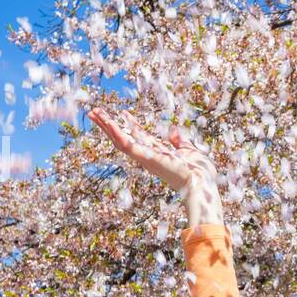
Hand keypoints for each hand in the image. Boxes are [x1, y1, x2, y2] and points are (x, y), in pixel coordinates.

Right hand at [88, 107, 215, 192]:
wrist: (202, 184)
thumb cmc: (199, 172)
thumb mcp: (189, 151)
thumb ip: (180, 141)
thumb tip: (173, 131)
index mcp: (157, 152)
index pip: (139, 135)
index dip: (129, 123)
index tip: (121, 112)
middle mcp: (148, 155)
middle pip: (123, 137)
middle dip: (109, 125)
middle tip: (95, 112)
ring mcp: (145, 157)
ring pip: (119, 140)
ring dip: (106, 126)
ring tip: (94, 112)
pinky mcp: (145, 158)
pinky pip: (126, 145)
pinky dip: (116, 133)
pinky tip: (108, 122)